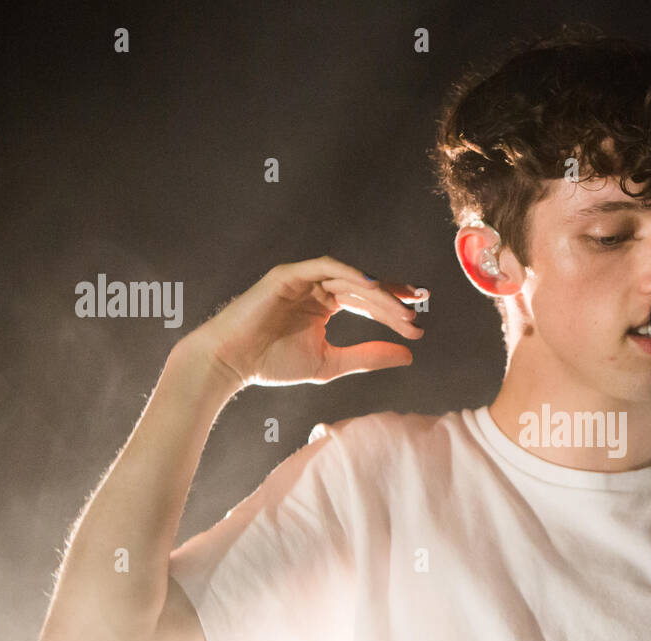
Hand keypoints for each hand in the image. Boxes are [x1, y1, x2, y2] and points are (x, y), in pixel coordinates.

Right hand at [185, 255, 428, 388]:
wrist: (233, 363)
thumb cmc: (274, 363)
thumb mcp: (331, 363)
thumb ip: (367, 356)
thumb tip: (408, 355)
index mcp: (325, 304)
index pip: (367, 301)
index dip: (393, 310)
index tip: (417, 325)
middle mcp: (316, 287)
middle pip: (364, 289)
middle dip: (392, 303)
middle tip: (415, 319)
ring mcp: (302, 278)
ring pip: (350, 278)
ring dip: (377, 293)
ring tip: (401, 311)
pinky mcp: (288, 274)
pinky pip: (325, 267)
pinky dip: (349, 273)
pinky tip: (372, 287)